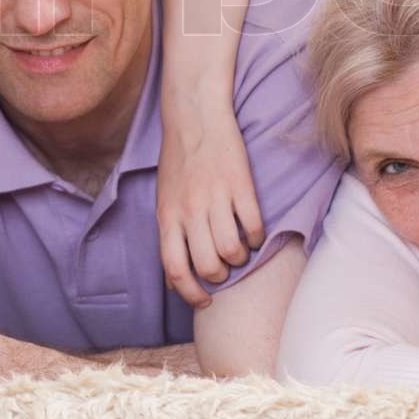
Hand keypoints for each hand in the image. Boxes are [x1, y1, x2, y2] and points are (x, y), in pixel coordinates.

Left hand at [156, 92, 263, 307]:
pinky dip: (255, 238)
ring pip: (231, 251)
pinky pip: (252, 227)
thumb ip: (169, 236)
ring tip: (238, 250)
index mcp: (167, 216)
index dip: (190, 293)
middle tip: (224, 269)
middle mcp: (190, 211)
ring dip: (239, 259)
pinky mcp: (241, 186)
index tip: (204, 302)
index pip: (174, 269)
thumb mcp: (163, 200)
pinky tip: (252, 232)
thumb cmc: (178, 161)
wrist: (195, 117)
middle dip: (219, 276)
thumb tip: (173, 279)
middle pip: (207, 266)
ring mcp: (216, 199)